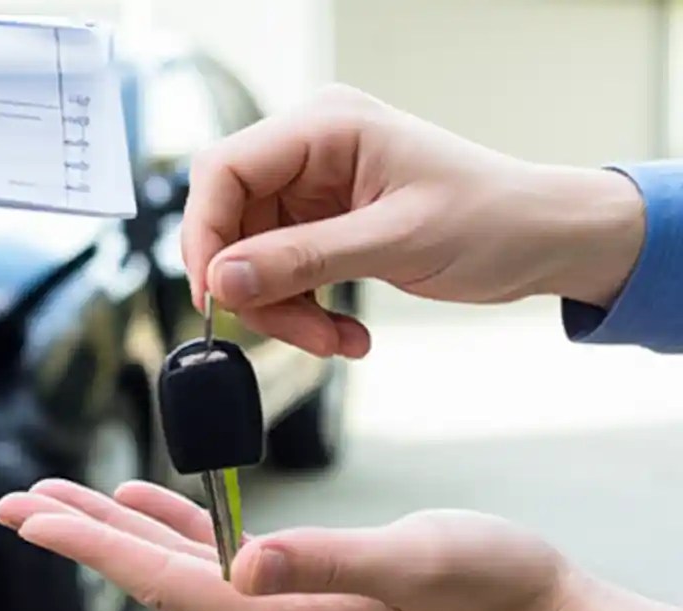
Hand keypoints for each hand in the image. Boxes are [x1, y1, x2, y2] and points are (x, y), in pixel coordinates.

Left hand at [0, 480, 682, 610]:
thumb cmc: (488, 588)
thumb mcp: (411, 562)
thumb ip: (327, 561)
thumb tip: (245, 564)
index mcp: (280, 609)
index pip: (161, 577)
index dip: (91, 545)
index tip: (32, 517)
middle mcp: (267, 605)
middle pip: (148, 568)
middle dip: (78, 534)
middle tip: (14, 505)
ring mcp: (283, 591)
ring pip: (173, 554)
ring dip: (113, 525)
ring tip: (59, 498)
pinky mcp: (303, 573)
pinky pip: (217, 544)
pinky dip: (174, 520)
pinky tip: (148, 501)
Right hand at [182, 84, 645, 358]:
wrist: (546, 240)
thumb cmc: (494, 219)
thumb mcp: (396, 242)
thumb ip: (302, 260)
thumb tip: (222, 278)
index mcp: (326, 126)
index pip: (224, 171)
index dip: (206, 235)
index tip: (214, 296)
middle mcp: (311, 150)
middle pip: (232, 222)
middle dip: (256, 288)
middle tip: (297, 333)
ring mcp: (314, 188)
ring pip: (252, 258)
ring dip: (284, 311)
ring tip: (333, 341)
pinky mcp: (324, 224)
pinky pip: (283, 273)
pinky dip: (304, 311)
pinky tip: (344, 334)